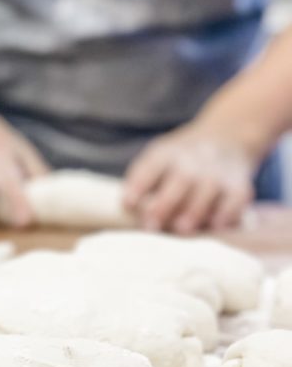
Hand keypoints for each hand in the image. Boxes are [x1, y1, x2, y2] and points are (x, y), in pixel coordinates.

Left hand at [124, 125, 256, 233]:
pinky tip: (216, 226)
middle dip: (165, 203)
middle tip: (152, 226)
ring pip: (208, 189)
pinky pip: (236, 199)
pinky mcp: (239, 185)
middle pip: (180, 179)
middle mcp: (194, 160)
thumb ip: (142, 182)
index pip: (151, 166)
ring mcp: (218, 172)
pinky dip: (228, 212)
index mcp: (167, 154)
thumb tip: (127, 211)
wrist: (226, 137)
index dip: (139, 184)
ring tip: (182, 229)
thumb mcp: (158, 159)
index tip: (127, 204)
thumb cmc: (180, 162)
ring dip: (195, 210)